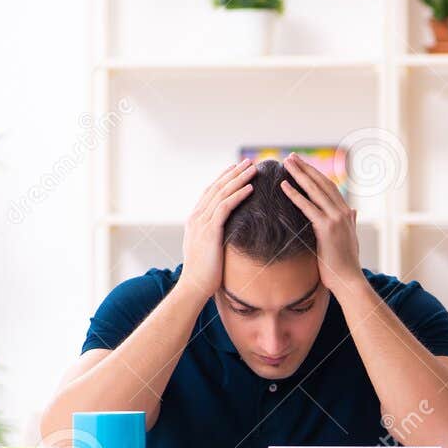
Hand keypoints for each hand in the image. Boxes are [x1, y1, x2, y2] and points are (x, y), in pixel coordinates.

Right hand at [181, 161, 256, 298]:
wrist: (194, 286)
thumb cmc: (204, 274)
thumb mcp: (207, 249)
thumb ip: (213, 237)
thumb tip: (225, 235)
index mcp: (195, 219)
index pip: (210, 192)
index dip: (224, 179)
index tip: (237, 169)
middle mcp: (196, 216)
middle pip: (217, 187)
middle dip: (233, 173)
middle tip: (248, 161)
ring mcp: (201, 222)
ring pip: (222, 193)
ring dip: (239, 179)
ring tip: (253, 168)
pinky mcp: (209, 230)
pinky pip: (225, 207)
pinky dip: (238, 195)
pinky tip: (250, 188)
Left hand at [280, 153, 361, 288]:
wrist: (349, 280)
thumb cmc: (345, 264)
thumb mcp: (350, 239)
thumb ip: (351, 223)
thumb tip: (354, 211)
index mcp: (347, 213)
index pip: (329, 187)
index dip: (316, 174)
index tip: (303, 164)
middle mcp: (343, 212)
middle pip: (322, 183)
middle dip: (306, 168)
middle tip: (291, 156)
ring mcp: (336, 219)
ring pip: (315, 190)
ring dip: (299, 175)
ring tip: (286, 164)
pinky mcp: (326, 228)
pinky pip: (308, 207)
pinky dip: (295, 195)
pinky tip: (284, 186)